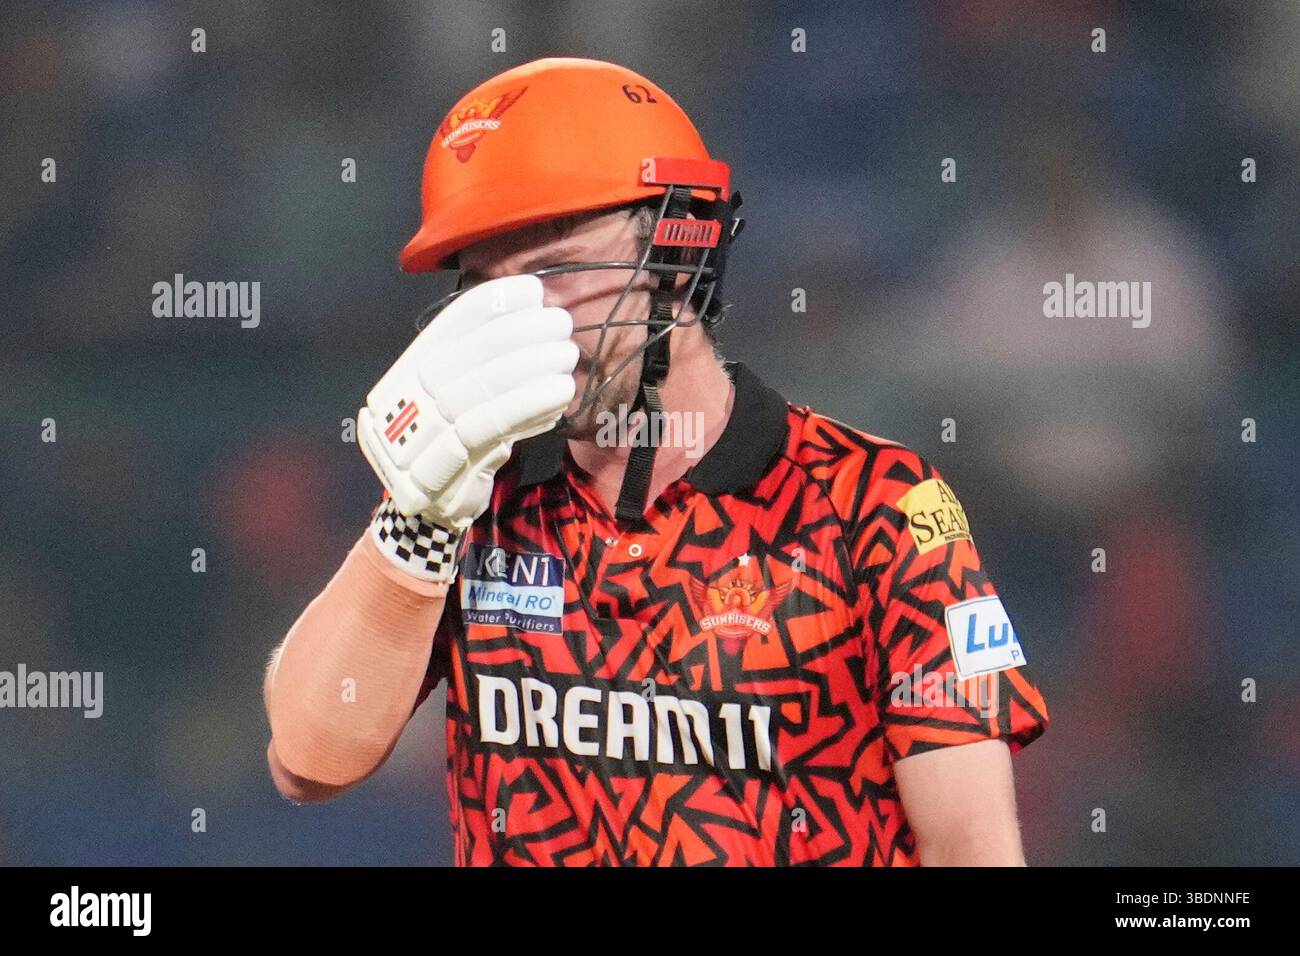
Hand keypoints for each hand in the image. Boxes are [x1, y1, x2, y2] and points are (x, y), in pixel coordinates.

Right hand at [358, 275, 576, 530]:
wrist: (429, 510)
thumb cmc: (458, 443)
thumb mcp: (466, 397)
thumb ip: (488, 362)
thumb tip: (536, 313)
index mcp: (406, 373)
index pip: (447, 328)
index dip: (490, 305)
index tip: (531, 291)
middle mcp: (402, 400)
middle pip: (464, 358)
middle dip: (517, 333)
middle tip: (560, 323)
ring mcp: (414, 437)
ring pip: (477, 392)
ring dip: (529, 368)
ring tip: (567, 355)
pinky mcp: (439, 470)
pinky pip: (488, 430)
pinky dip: (527, 406)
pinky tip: (560, 393)